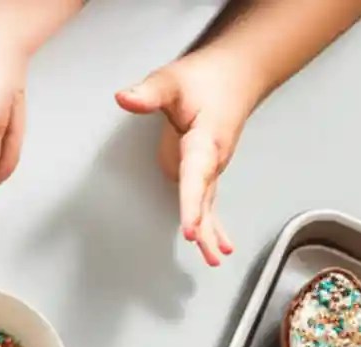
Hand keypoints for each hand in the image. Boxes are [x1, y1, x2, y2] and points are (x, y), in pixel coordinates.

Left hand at [116, 53, 258, 266]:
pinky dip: (210, 224)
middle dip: (202, 222)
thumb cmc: (204, 78)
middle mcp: (212, 157)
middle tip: (200, 247)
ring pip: (209, 204)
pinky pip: (207, 201)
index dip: (192, 201)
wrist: (235, 75)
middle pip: (206, 196)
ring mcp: (211, 166)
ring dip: (210, 231)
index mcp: (206, 138)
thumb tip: (125, 99)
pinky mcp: (206, 170)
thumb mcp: (171, 81)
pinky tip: (216, 246)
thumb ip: (148, 92)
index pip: (197, 174)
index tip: (190, 225)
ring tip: (214, 258)